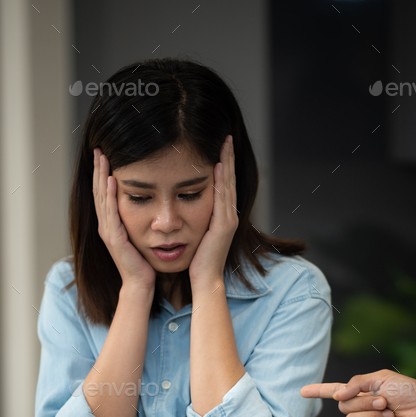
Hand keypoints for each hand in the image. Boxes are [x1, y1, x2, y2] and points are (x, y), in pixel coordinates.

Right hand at [93, 148, 155, 292]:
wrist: (141, 283)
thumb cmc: (143, 261)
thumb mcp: (140, 234)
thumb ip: (138, 219)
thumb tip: (147, 201)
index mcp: (111, 223)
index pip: (104, 193)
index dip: (102, 173)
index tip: (104, 153)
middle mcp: (105, 225)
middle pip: (98, 191)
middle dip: (98, 169)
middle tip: (98, 148)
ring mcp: (108, 231)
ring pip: (102, 198)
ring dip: (101, 176)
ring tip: (101, 158)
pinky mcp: (114, 238)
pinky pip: (111, 212)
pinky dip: (109, 195)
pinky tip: (111, 180)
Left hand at [188, 135, 238, 287]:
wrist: (205, 279)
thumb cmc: (199, 259)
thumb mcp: (198, 232)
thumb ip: (196, 217)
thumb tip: (186, 202)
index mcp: (223, 216)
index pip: (223, 184)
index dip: (223, 164)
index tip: (219, 146)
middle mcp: (229, 214)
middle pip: (229, 180)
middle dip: (227, 157)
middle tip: (225, 137)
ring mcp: (229, 219)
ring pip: (228, 184)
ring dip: (227, 163)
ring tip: (224, 144)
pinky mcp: (224, 225)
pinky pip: (222, 197)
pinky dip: (222, 180)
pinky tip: (219, 165)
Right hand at [302, 369, 415, 416]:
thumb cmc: (410, 393)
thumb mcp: (381, 378)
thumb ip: (355, 383)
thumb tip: (336, 397)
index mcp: (364, 393)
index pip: (336, 392)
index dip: (319, 391)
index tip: (302, 391)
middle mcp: (362, 410)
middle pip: (342, 405)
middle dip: (362, 400)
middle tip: (384, 401)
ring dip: (369, 413)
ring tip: (389, 413)